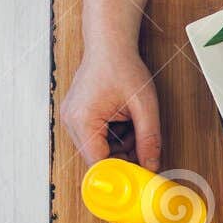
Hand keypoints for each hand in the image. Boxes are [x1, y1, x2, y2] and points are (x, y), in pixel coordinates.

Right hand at [61, 45, 162, 169]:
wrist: (109, 45)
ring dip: (121, 144)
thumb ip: (149, 140)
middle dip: (124, 156)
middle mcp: (70, 122)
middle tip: (144, 144)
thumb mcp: (144, 106)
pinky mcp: (77, 117)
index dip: (120, 173)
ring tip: (132, 121)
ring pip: (100, 149)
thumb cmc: (122, 68)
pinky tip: (123, 118)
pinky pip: (97, 138)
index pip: (98, 164)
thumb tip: (152, 167)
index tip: (140, 177)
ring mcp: (71, 119)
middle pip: (98, 158)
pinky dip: (114, 135)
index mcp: (82, 120)